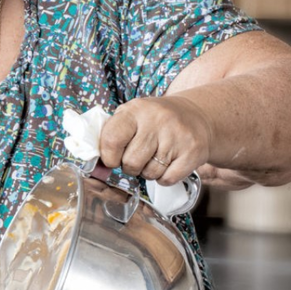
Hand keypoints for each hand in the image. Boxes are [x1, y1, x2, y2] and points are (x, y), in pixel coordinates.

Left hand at [98, 96, 212, 185]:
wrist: (197, 116)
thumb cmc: (154, 121)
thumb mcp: (131, 116)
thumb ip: (111, 134)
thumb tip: (93, 161)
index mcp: (135, 110)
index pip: (112, 139)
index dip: (108, 157)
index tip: (112, 159)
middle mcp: (157, 120)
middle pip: (131, 161)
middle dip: (130, 166)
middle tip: (138, 158)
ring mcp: (177, 136)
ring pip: (149, 173)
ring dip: (148, 172)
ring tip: (155, 158)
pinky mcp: (193, 151)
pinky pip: (167, 179)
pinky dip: (165, 178)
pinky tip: (168, 163)